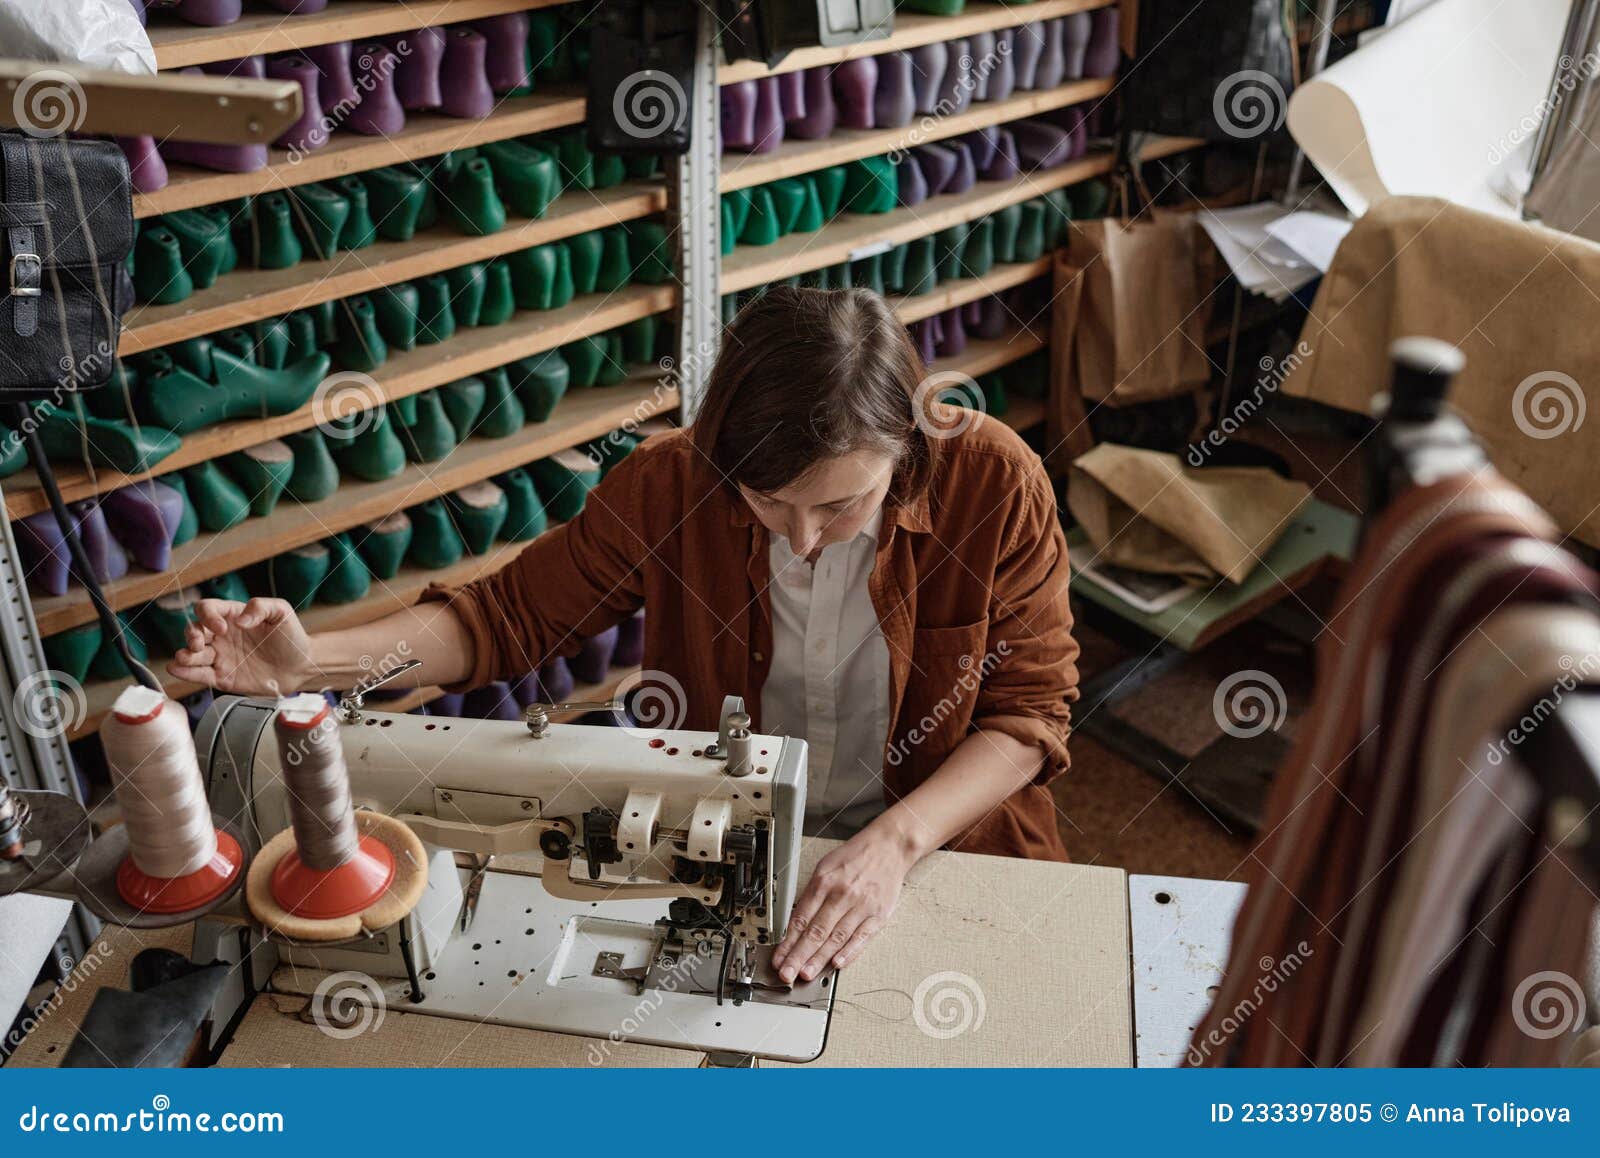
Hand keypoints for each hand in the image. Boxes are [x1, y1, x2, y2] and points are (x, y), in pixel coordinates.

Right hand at [167, 598, 316, 695]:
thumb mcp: (281, 613)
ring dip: (185, 655)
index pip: (207, 609)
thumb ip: (261, 607)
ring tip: (184, 657)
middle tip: (199, 644)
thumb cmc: (291, 637)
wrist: (301, 667)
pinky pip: (200, 675)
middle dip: (191, 635)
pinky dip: (186, 673)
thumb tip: (240, 619)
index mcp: (232, 616)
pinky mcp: (222, 677)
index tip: (221, 628)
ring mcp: (220, 657)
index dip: (207, 616)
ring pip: (192, 654)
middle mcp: (221, 636)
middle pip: (194, 630)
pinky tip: (177, 669)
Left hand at [771, 827, 910, 983]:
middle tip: (787, 973)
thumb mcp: (825, 866)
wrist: (889, 846)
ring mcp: (861, 906)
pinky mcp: (878, 914)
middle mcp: (842, 894)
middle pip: (816, 931)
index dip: (788, 941)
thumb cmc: (856, 856)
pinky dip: (849, 952)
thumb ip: (812, 893)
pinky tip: (837, 964)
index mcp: (824, 881)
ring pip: (836, 937)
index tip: (779, 957)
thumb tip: (797, 922)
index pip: (801, 918)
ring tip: (806, 973)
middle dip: (799, 956)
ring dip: (820, 958)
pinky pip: (861, 937)